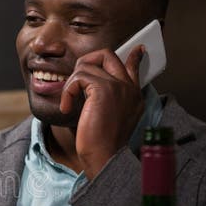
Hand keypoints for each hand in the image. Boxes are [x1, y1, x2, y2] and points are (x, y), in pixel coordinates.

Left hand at [60, 45, 144, 179]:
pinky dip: (68, 91)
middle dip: (86, 62)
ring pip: (87, 66)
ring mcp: (118, 86)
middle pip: (108, 56)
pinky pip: (79, 77)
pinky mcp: (103, 89)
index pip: (134, 68)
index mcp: (134, 96)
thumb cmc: (103, 144)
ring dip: (72, 83)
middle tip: (76, 81)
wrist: (104, 156)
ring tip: (70, 103)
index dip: (133, 57)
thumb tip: (92, 86)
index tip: (138, 49)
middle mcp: (129, 88)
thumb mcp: (111, 119)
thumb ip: (108, 100)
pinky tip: (67, 108)